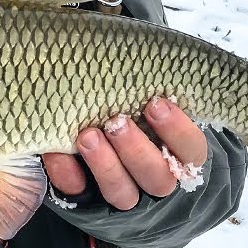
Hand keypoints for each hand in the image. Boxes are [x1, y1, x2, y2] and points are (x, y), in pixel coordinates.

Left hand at [42, 97, 208, 210]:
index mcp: (178, 153)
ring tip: (87, 135)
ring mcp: (123, 192)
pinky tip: (56, 151)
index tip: (155, 102)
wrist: (101, 146)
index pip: (191, 150)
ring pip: (122, 193)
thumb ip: (145, 82)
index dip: (177, 130)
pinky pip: (78, 193)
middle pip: (158, 177)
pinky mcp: (87, 199)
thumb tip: (134, 48)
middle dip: (136, 149)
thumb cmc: (130, 108)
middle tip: (116, 120)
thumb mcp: (144, 95)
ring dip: (105, 165)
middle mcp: (154, 178)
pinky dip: (66, 173)